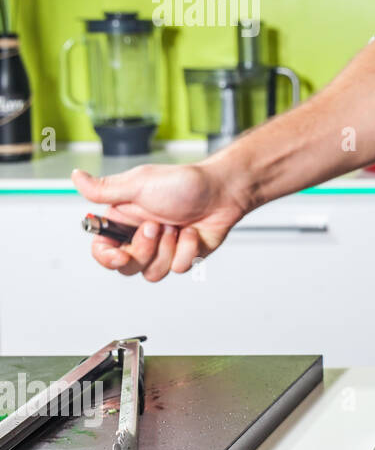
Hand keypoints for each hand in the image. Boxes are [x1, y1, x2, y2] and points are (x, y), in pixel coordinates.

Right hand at [72, 163, 249, 280]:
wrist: (223, 190)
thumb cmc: (183, 183)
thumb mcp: (139, 183)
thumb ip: (104, 189)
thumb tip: (75, 176)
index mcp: (124, 220)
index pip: (102, 250)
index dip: (106, 258)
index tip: (119, 254)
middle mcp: (141, 237)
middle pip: (127, 267)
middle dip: (144, 249)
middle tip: (157, 225)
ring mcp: (163, 248)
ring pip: (152, 273)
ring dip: (167, 248)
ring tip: (177, 226)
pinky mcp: (184, 256)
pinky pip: (178, 268)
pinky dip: (188, 249)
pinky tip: (193, 231)